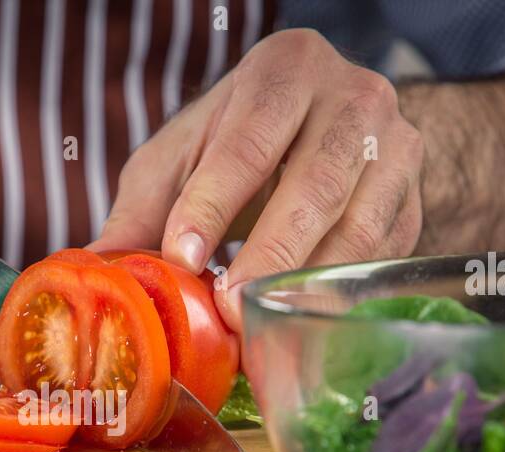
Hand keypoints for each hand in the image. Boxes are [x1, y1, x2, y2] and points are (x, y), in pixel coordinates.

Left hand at [90, 29, 423, 332]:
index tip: (184, 255)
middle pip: (315, 186)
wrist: (330, 127)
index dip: (214, 202)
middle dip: (269, 254)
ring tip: (260, 327)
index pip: (250, 140)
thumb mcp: (184, 155)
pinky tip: (300, 327)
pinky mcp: (413, 205)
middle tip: (229, 308)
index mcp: (287, 70)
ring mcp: (397, 151)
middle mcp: (355, 99)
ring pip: (359, 228)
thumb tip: (92, 268)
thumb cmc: (241, 140)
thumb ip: (143, 208)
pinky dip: (337, 300)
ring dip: (308, 286)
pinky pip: (380, 260)